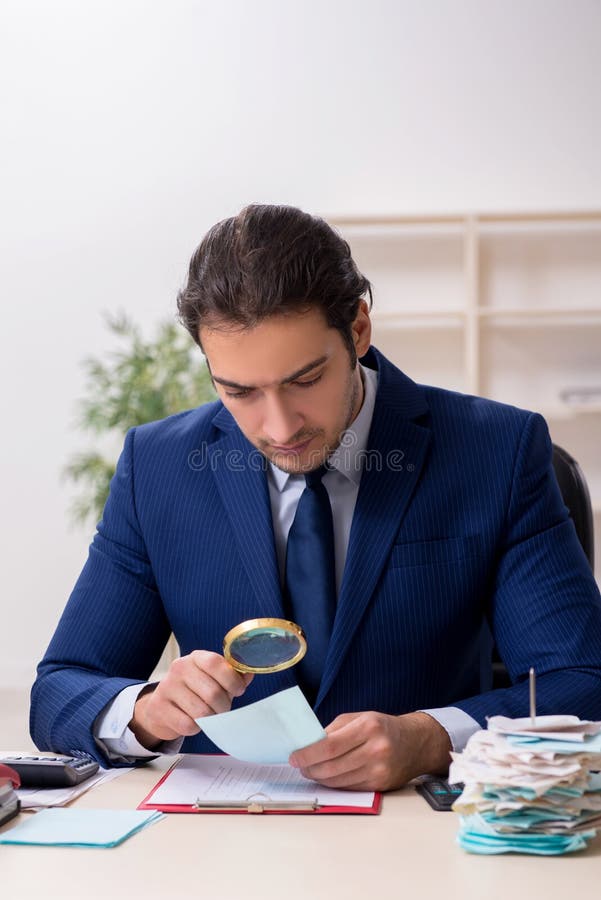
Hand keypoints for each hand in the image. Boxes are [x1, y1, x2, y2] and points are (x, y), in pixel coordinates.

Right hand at [130, 651, 252, 748]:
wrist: (161, 706)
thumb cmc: (194, 690)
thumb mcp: (212, 678)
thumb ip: (233, 675)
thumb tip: (249, 673)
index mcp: (195, 657)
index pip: (215, 663)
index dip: (231, 679)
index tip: (239, 690)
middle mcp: (179, 668)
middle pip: (212, 692)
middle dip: (224, 706)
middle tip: (223, 709)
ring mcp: (167, 687)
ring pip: (201, 711)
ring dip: (211, 718)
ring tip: (210, 715)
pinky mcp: (159, 708)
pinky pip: (188, 725)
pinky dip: (196, 728)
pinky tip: (193, 721)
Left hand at [288, 711, 450, 790]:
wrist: (415, 743)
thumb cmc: (383, 727)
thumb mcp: (359, 717)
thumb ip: (334, 730)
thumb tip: (308, 745)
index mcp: (368, 727)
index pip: (330, 746)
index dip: (308, 754)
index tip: (294, 757)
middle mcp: (375, 749)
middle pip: (332, 766)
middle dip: (310, 768)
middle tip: (300, 766)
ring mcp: (379, 770)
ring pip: (338, 781)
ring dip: (320, 778)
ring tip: (311, 771)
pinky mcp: (380, 786)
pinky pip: (349, 788)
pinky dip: (335, 784)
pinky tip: (328, 777)